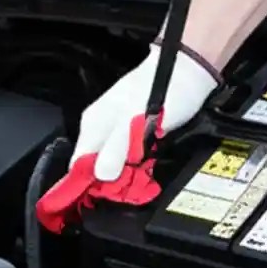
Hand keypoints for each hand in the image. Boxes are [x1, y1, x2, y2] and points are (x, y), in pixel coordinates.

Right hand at [72, 43, 219, 180]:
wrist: (188, 73)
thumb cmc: (164, 93)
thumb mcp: (135, 123)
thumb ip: (116, 149)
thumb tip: (102, 176)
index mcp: (93, 124)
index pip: (78, 165)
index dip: (90, 183)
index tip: (108, 195)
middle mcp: (100, 128)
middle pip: (96, 166)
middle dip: (111, 181)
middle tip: (131, 187)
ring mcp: (117, 130)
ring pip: (113, 163)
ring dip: (126, 174)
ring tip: (141, 177)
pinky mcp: (133, 132)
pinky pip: (128, 156)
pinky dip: (136, 164)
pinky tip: (147, 165)